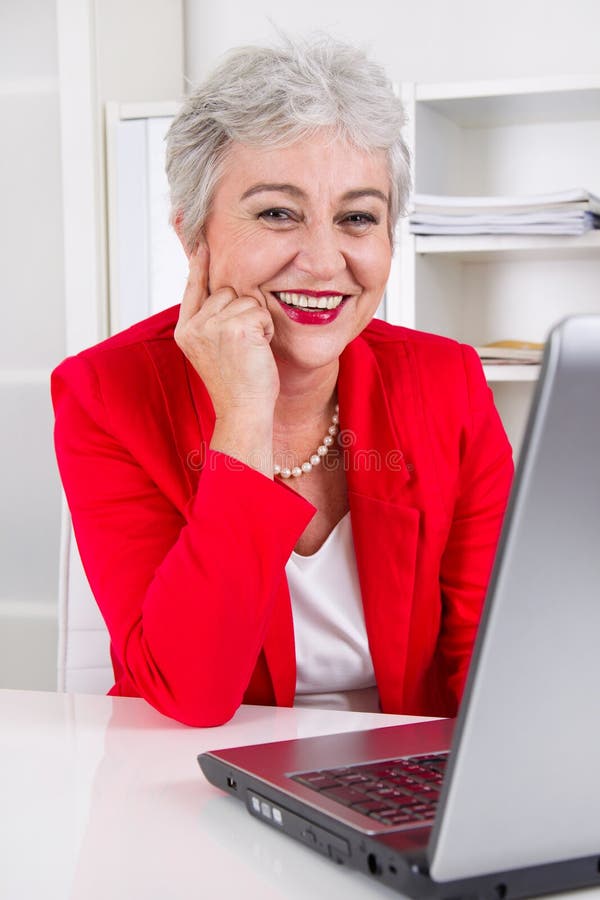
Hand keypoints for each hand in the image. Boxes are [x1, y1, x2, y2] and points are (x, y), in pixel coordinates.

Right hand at [174, 237, 279, 421]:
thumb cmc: (236, 384)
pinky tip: (258, 350)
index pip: (192, 288)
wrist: (242, 411)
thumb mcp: (214, 349)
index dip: (199, 266)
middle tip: (243, 345)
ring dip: (256, 321)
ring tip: (250, 349)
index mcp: (185, 331)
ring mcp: (212, 326)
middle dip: (243, 311)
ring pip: (245, 299)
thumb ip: (211, 320)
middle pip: (226, 290)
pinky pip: (260, 311)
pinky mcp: (235, 328)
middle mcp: (194, 326)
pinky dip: (266, 328)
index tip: (201, 244)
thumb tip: (221, 290)